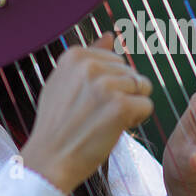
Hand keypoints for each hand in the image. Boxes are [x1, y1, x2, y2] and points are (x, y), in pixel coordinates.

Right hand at [19, 33, 153, 195]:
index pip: (117, 61)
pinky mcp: (120, 105)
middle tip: (96, 115)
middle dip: (123, 94)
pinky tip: (113, 129)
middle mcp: (90, 66)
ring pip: (142, 89)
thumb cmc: (57, 125)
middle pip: (131, 74)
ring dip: (130, 108)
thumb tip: (110, 35)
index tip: (89, 102)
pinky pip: (147, 106)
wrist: (48, 160)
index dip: (110, 85)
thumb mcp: (63, 83)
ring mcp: (105, 85)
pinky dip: (136, 120)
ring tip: (104, 122)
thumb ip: (89, 58)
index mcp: (75, 55)